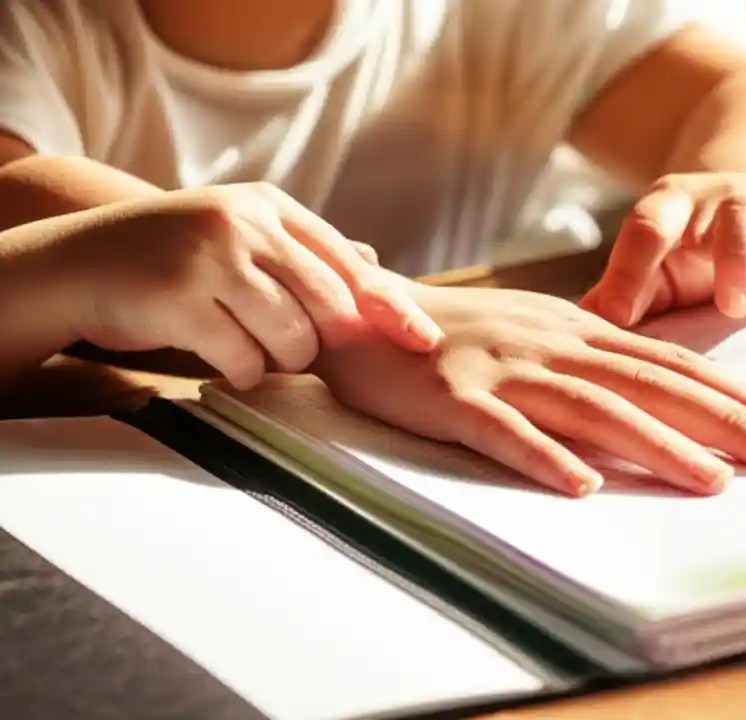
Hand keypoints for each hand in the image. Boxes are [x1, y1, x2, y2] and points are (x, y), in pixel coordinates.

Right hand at [54, 183, 442, 387]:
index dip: (389, 306)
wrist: (78, 262)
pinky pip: (246, 362)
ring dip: (279, 359)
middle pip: (329, 307)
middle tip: (288, 342)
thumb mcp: (240, 234)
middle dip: (320, 341)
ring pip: (293, 339)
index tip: (422, 339)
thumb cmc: (174, 256)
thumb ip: (305, 252)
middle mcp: (245, 223)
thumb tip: (376, 265)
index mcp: (269, 205)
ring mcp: (211, 258)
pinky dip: (242, 372)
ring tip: (244, 341)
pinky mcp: (180, 300)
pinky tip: (219, 355)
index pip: (348, 262)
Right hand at [314, 285, 745, 496]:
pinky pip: (503, 432)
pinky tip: (581, 487)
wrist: (361, 315)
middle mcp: (554, 343)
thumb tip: (664, 400)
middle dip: (729, 421)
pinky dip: (543, 457)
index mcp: (579, 330)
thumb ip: (595, 362)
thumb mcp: (539, 334)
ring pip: (594, 409)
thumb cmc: (456, 333)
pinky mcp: (453, 397)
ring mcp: (505, 368)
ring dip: (657, 446)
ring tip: (711, 480)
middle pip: (655, 383)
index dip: (739, 394)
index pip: (675, 364)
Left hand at [580, 172, 745, 326]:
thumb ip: (621, 298)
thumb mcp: (659, 273)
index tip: (616, 317)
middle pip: (702, 214)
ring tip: (741, 307)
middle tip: (713, 308)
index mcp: (664, 208)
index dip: (627, 273)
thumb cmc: (699, 253)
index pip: (642, 231)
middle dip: (705, 259)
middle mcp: (707, 195)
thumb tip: (571, 334)